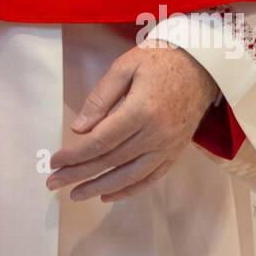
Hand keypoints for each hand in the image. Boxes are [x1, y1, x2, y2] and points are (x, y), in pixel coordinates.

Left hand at [46, 40, 218, 203]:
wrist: (201, 66)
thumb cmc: (159, 61)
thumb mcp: (125, 67)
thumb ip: (100, 98)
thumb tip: (79, 129)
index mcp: (141, 111)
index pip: (100, 141)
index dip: (75, 155)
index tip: (54, 161)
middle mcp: (156, 134)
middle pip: (111, 161)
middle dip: (79, 174)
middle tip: (54, 183)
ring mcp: (167, 147)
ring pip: (129, 176)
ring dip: (100, 188)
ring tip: (75, 195)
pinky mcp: (175, 153)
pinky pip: (150, 178)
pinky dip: (128, 190)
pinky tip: (108, 195)